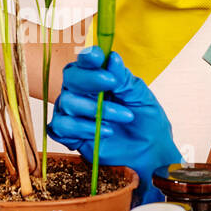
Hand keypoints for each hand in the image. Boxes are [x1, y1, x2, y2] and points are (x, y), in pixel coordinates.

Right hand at [48, 47, 180, 203]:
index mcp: (99, 78)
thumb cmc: (146, 122)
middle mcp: (82, 92)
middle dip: (90, 80)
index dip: (87, 57)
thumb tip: (112, 58)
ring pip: (66, 103)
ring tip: (122, 117)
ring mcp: (73, 113)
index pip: (85, 61)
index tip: (97, 56)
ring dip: (95, 109)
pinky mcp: (70, 135)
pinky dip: (82, 129)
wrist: (150, 153)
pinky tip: (104, 132)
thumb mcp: (140, 97)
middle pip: (70, 77)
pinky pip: (61, 127)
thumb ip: (124, 78)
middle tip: (111, 83)